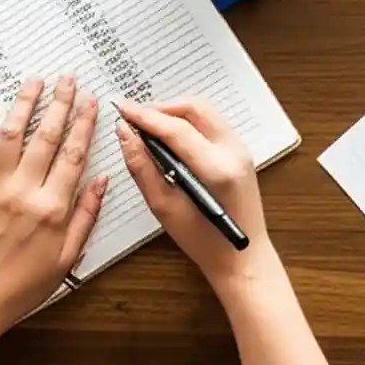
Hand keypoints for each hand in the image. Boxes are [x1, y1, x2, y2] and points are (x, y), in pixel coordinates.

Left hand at [0, 75, 106, 338]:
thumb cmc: (23, 285)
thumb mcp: (68, 257)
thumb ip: (86, 215)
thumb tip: (102, 181)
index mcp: (53, 209)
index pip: (74, 155)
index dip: (84, 124)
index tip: (91, 102)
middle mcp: (25, 192)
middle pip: (46, 137)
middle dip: (60, 104)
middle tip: (68, 80)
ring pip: (12, 134)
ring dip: (24, 104)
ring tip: (35, 81)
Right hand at [116, 99, 276, 292]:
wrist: (243, 258)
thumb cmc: (204, 242)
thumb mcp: (165, 208)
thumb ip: (142, 167)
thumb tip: (124, 134)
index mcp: (217, 169)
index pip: (176, 128)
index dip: (145, 116)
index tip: (121, 108)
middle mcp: (234, 151)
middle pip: (194, 108)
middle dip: (160, 107)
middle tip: (134, 117)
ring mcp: (241, 149)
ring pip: (203, 111)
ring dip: (174, 112)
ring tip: (148, 125)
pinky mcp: (241, 151)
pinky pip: (211, 123)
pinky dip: (187, 122)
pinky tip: (169, 135)